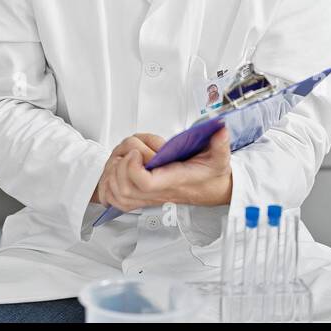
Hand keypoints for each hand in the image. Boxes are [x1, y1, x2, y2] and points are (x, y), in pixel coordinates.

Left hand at [97, 127, 232, 211]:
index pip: (145, 183)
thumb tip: (220, 129)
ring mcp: (149, 197)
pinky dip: (110, 187)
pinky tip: (117, 172)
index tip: (138, 152)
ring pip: (117, 196)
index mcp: (173, 180)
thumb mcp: (219, 157)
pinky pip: (117, 202)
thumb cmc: (212, 174)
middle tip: (130, 153)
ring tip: (123, 159)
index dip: (134, 167)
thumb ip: (220, 143)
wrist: (213, 189)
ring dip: (113, 174)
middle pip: (124, 189)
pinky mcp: (144, 198)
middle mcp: (158, 191)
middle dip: (120, 167)